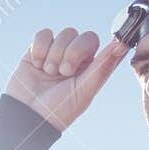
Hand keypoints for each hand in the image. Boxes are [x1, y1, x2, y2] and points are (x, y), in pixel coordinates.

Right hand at [4, 27, 127, 132]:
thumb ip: (103, 67)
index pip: (97, 42)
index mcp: (91, 67)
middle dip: (71, 53)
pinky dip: (40, 48)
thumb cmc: (59, 110)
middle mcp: (75, 57)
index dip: (90, 46)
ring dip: (55, 54)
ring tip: (48, 72)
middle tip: (63, 72)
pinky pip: (43, 34)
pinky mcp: (37, 50)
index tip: (99, 49)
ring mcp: (56, 52)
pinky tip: (37, 65)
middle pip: (81, 36)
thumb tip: (122, 44)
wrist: (26, 116)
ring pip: (64, 33)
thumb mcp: (84, 91)